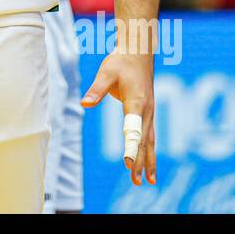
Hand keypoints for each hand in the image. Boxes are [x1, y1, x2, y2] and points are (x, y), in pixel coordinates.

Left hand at [82, 47, 155, 184]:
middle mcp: (146, 110)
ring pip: (150, 141)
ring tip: (148, 181)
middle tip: (136, 181)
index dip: (130, 148)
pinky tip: (149, 163)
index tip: (127, 164)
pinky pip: (150, 136)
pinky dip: (150, 151)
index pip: (133, 130)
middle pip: (144, 141)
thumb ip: (96, 89)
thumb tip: (84, 103)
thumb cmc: (121, 61)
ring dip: (148, 161)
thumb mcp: (106, 73)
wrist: (139, 51)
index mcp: (137, 102)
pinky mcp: (148, 112)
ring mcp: (149, 112)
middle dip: (139, 162)